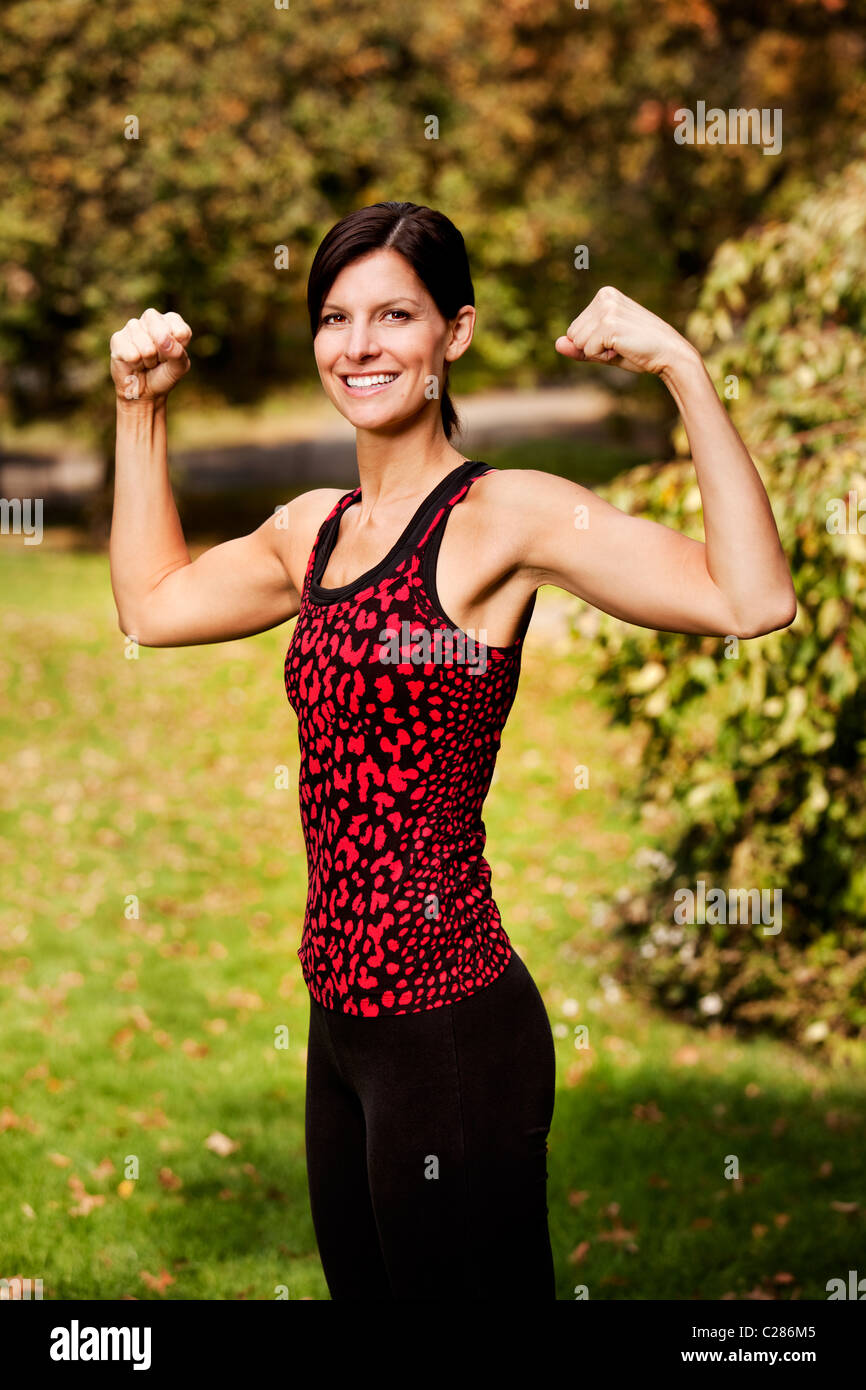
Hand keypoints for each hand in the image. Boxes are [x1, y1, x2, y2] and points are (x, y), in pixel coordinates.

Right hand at [110, 308, 191, 403]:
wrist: (143, 390)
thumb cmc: (163, 375)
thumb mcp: (179, 367)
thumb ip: (177, 353)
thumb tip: (164, 340)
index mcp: (171, 320)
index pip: (181, 332)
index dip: (177, 351)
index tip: (172, 356)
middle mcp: (151, 318)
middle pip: (162, 334)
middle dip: (162, 354)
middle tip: (158, 359)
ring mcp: (132, 326)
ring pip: (147, 348)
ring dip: (148, 362)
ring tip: (146, 361)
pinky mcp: (118, 338)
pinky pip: (132, 355)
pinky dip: (136, 365)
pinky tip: (134, 362)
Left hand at [554, 285, 693, 376]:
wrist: (669, 354)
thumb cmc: (639, 350)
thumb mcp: (604, 348)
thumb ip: (579, 346)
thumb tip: (556, 344)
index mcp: (605, 295)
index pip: (574, 329)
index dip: (591, 343)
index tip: (617, 340)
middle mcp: (604, 296)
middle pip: (572, 334)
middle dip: (592, 348)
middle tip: (620, 344)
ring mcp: (607, 309)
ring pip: (578, 343)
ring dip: (598, 352)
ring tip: (622, 345)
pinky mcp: (609, 324)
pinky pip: (588, 351)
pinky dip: (604, 357)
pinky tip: (623, 348)